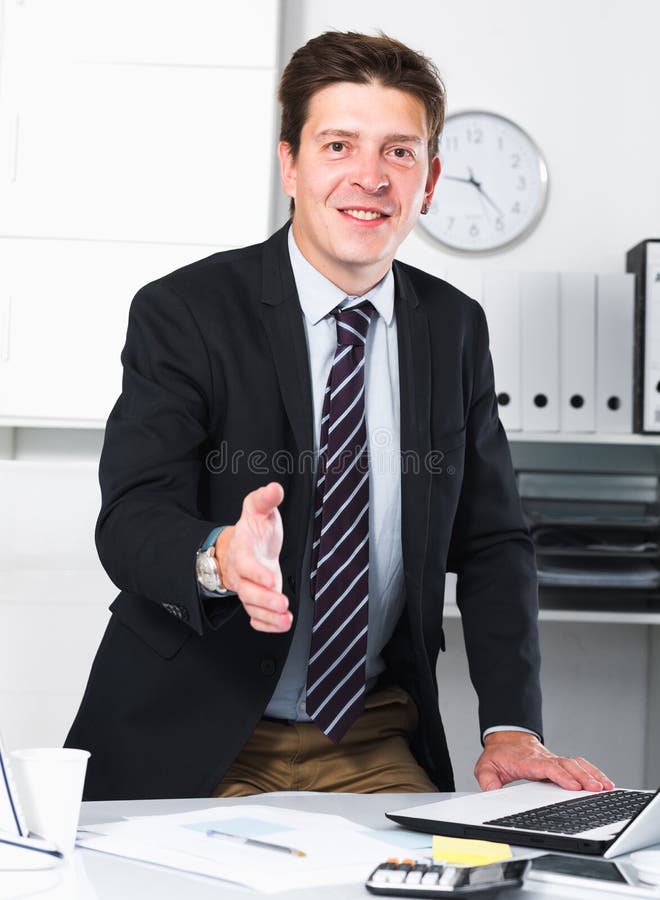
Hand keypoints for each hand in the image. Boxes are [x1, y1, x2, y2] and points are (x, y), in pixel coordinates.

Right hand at [214, 482, 291, 632]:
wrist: (242, 545)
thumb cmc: (253, 529)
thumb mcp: (258, 509)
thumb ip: (266, 499)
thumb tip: (275, 488)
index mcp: (242, 551)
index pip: (247, 565)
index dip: (257, 573)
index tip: (272, 580)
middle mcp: (243, 573)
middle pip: (249, 591)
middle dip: (265, 600)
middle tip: (282, 604)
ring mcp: (248, 588)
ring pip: (253, 607)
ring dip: (269, 616)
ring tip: (286, 620)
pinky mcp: (255, 600)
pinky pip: (256, 617)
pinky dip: (266, 624)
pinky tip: (280, 625)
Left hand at [474, 731, 615, 791]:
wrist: (506, 738)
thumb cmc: (499, 754)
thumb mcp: (485, 766)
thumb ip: (487, 779)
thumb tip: (491, 790)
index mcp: (528, 761)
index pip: (546, 767)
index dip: (561, 776)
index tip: (573, 785)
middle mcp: (543, 758)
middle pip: (566, 765)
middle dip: (582, 777)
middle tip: (597, 789)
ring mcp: (553, 759)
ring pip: (575, 763)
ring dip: (591, 774)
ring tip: (607, 787)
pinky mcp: (560, 763)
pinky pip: (578, 764)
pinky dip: (592, 772)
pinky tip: (605, 782)